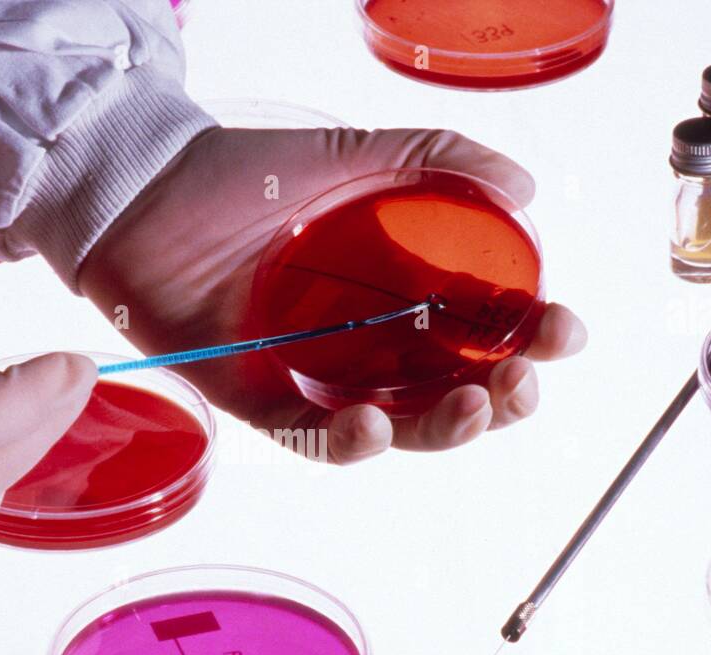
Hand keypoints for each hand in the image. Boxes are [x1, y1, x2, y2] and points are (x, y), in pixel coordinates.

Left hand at [80, 127, 586, 463]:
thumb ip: (438, 160)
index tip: (561, 330)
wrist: (148, 194)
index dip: (528, 337)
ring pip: (397, 425)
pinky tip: (376, 424)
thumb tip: (523, 190)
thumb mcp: (355, 157)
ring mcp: (319, 377)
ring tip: (475, 407)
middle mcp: (369, 344)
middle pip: (452, 391)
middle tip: (521, 383)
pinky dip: (350, 441)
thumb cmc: (247, 176)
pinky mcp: (264, 402)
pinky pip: (315, 438)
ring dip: (443, 427)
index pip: (481, 329)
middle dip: (501, 396)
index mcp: (402, 294)